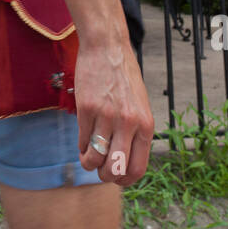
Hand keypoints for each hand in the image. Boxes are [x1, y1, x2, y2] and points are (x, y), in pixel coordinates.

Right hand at [74, 39, 153, 186]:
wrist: (107, 48)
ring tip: (88, 157)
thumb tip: (125, 163)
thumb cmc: (124, 78)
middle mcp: (128, 123)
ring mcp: (107, 116)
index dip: (124, 180)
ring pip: (94, 158)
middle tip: (100, 169)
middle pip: (115, 170)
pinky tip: (83, 140)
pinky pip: (82, 141)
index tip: (116, 178)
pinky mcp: (86, 109)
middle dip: (105, 176)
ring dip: (89, 163)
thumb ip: (137, 132)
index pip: (137, 168)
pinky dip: (81, 147)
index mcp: (145, 125)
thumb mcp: (140, 106)